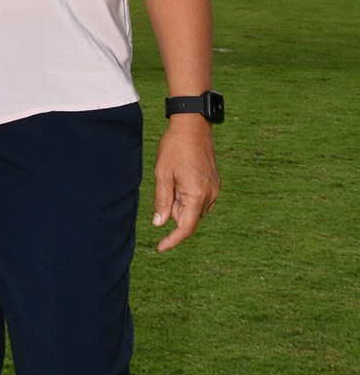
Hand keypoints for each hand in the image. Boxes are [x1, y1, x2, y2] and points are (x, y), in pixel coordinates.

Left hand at [152, 116, 219, 251]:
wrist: (193, 126)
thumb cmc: (175, 148)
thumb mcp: (162, 174)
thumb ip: (162, 201)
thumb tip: (159, 224)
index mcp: (197, 196)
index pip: (185, 228)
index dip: (172, 240)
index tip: (160, 248)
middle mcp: (210, 197)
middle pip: (188, 217)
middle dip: (174, 210)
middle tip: (165, 183)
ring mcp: (214, 191)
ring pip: (193, 209)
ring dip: (180, 202)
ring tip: (173, 176)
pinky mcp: (214, 184)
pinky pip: (199, 199)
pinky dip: (187, 196)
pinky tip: (180, 176)